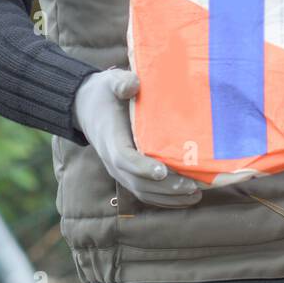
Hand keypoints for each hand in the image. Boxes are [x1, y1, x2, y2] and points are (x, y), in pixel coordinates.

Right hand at [73, 68, 201, 208]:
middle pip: (137, 181)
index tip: (162, 171)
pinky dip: (165, 199)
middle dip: (164, 187)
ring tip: (195, 194)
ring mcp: (120, 171)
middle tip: (191, 186)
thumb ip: (121, 83)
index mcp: (110, 138)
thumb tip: (133, 84)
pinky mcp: (129, 174)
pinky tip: (187, 197)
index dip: (142, 167)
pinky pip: (146, 192)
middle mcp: (113, 160)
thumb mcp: (111, 83)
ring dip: (168, 197)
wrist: (89, 107)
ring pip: (143, 191)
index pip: (123, 158)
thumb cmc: (106, 94)